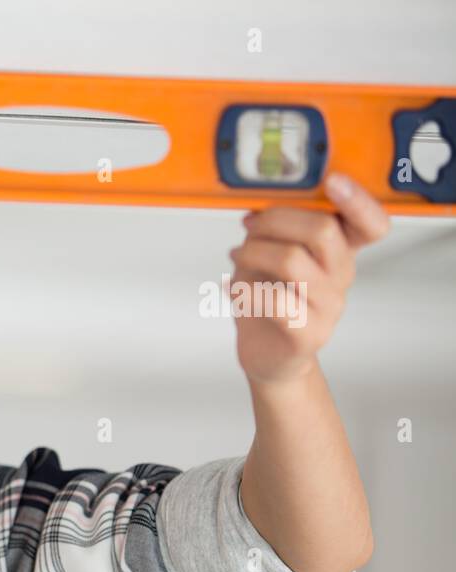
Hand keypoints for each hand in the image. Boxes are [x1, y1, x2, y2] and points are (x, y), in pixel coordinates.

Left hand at [228, 172, 389, 383]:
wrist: (269, 355)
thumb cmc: (270, 299)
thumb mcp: (273, 256)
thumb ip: (277, 231)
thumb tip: (257, 208)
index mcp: (342, 251)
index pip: (372, 223)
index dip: (358, 200)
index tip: (332, 181)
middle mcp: (342, 276)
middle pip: (323, 231)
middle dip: (276, 220)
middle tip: (249, 227)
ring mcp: (328, 307)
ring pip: (292, 261)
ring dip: (253, 252)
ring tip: (238, 257)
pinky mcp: (308, 333)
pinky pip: (275, 300)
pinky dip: (244, 289)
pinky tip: (234, 289)